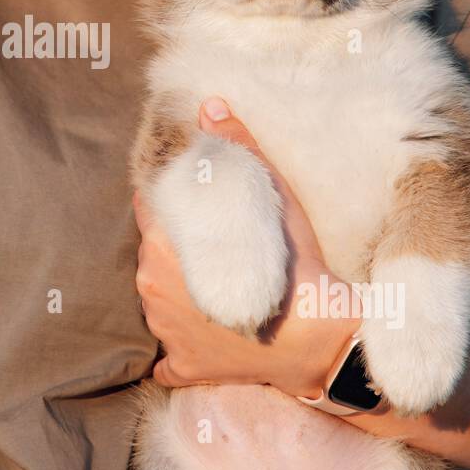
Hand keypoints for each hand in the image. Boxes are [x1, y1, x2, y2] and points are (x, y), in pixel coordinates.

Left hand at [134, 97, 360, 397]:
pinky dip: (184, 347)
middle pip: (152, 254)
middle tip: (213, 245)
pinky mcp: (184, 364)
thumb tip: (207, 105)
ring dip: (179, 292)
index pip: (149, 208)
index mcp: (160, 244)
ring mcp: (164, 331)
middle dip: (176, 248)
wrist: (319, 337)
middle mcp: (150, 287)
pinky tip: (205, 337)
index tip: (194, 206)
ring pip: (159, 301)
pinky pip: (171, 357)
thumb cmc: (293, 262)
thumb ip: (234, 146)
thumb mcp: (268, 193)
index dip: (172, 204)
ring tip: (216, 286)